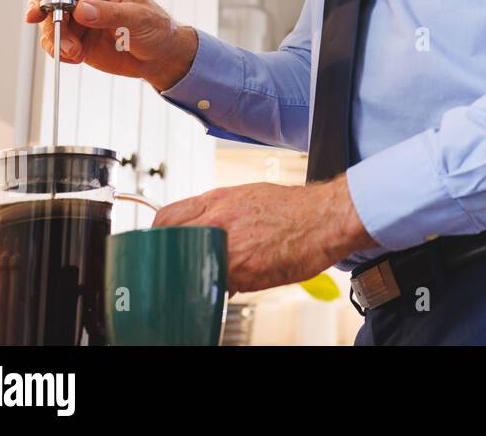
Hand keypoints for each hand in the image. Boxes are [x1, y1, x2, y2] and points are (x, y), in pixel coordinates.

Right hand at [25, 0, 196, 91]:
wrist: (159, 58)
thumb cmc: (156, 29)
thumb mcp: (139, 18)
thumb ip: (111, 13)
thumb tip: (81, 9)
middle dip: (41, 4)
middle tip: (36, 18)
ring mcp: (77, 17)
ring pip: (48, 20)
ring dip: (54, 36)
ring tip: (73, 51)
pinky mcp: (74, 39)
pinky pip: (54, 42)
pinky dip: (57, 51)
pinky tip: (74, 58)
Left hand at [152, 176, 377, 293]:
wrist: (326, 219)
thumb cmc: (297, 210)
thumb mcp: (252, 197)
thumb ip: (225, 213)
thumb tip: (210, 230)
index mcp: (218, 200)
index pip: (167, 216)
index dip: (159, 234)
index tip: (161, 244)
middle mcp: (217, 220)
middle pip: (169, 241)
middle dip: (170, 257)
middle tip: (177, 267)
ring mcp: (227, 246)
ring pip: (190, 266)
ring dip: (196, 275)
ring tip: (210, 277)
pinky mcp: (242, 271)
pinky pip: (219, 285)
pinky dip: (223, 288)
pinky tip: (236, 285)